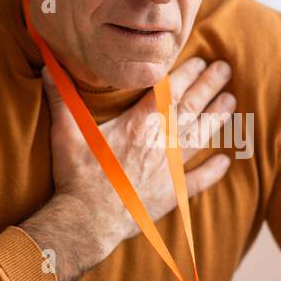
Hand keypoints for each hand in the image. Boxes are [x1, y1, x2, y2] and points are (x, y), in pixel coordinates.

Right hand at [42, 56, 234, 251]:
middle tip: (224, 68)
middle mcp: (161, 142)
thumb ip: (61, 98)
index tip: (200, 60)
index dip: (186, 73)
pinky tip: (226, 161)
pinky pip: (199, 180)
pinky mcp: (173, 194)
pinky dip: (213, 170)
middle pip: (191, 108)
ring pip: (201, 137)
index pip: (169, 91)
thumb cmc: (78, 176)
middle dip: (209, 86)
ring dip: (217, 118)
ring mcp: (170, 169)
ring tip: (231, 101)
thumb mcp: (67, 133)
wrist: (89, 220)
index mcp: (140, 124)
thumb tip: (48, 67)